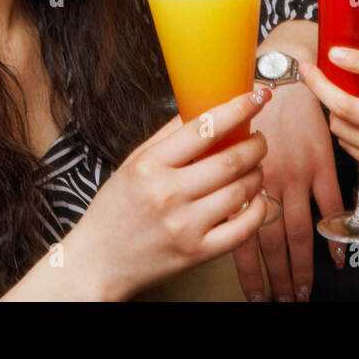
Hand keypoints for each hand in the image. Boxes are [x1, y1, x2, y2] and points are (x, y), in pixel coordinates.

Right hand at [69, 88, 272, 299]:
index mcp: (149, 165)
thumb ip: (167, 137)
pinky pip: (243, 229)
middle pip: (230, 161)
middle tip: (259, 139)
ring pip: (241, 191)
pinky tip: (257, 198)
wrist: (99, 261)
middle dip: (255, 145)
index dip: (237, 109)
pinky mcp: (197, 253)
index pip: (204, 128)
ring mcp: (184, 226)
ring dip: (257, 174)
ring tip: (254, 168)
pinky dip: (259, 210)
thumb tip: (203, 109)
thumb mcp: (132, 163)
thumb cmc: (115, 210)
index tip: (257, 97)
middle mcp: (168, 194)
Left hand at [232, 82, 343, 301]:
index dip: (246, 269)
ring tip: (300, 292)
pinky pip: (329, 206)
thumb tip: (202, 197)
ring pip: (299, 231)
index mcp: (236, 176)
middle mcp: (265, 179)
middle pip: (269, 241)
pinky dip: (334, 234)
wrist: (285, 72)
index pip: (235, 233)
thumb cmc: (247, 103)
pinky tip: (335, 257)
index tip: (252, 293)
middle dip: (275, 276)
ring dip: (301, 266)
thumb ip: (212, 168)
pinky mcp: (321, 163)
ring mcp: (295, 173)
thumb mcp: (221, 135)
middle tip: (279, 300)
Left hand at [298, 47, 358, 230]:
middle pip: (347, 106)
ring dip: (332, 111)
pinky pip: (352, 149)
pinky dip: (345, 132)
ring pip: (342, 128)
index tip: (335, 51)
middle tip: (307, 71)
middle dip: (319, 85)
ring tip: (336, 100)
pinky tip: (352, 125)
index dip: (355, 59)